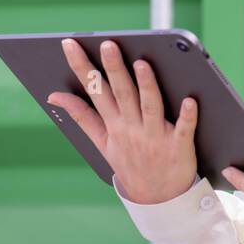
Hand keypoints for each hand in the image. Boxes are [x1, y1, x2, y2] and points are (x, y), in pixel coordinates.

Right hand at [46, 38, 198, 204]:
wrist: (158, 199)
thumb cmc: (130, 163)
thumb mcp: (101, 143)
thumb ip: (81, 116)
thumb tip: (54, 96)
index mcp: (113, 125)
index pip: (94, 90)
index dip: (81, 66)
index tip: (70, 44)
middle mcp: (132, 128)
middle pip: (122, 93)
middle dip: (114, 69)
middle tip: (107, 44)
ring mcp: (155, 137)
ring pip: (150, 107)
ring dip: (147, 86)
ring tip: (142, 64)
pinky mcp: (179, 147)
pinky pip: (184, 129)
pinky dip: (187, 116)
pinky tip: (190, 100)